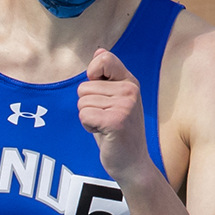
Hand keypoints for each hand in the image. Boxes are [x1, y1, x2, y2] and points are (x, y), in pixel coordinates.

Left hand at [79, 49, 156, 187]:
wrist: (132, 163)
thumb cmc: (118, 131)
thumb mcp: (114, 100)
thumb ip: (106, 77)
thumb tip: (99, 50)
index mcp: (130, 81)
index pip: (103, 59)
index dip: (92, 75)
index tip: (100, 93)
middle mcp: (130, 90)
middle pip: (84, 87)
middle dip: (88, 105)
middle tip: (106, 119)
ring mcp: (125, 105)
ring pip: (82, 102)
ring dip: (88, 117)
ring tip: (106, 126)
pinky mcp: (116, 121)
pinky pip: (84, 115)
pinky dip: (88, 127)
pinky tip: (104, 134)